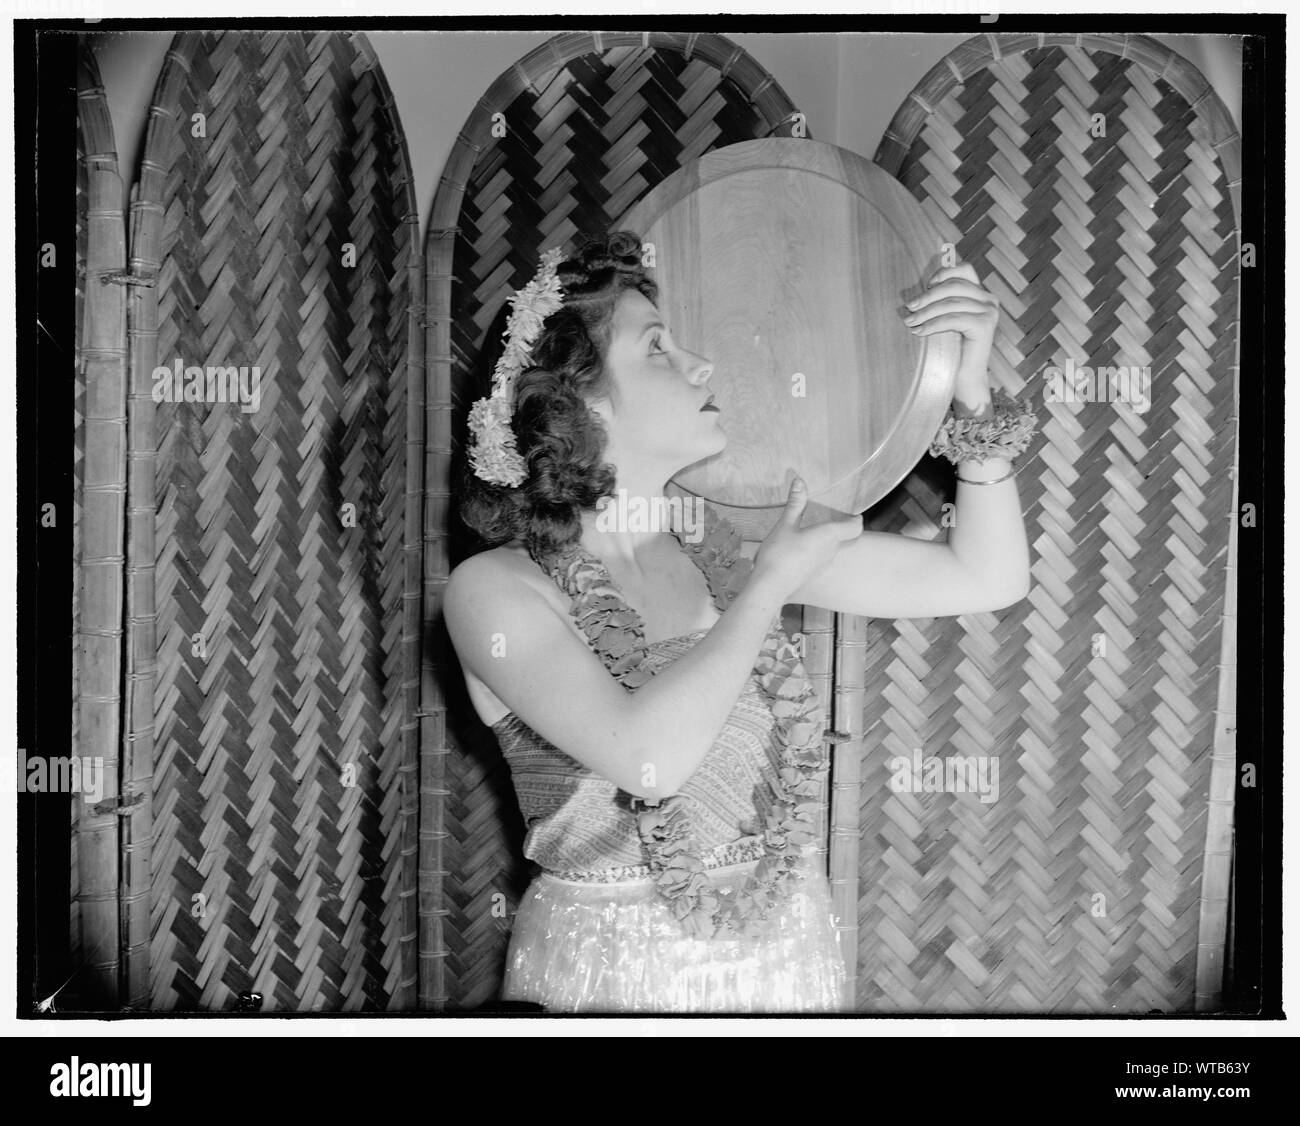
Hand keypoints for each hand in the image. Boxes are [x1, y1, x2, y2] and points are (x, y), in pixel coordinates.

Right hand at [753, 477, 861, 600]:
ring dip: (831, 539)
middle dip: (846, 528)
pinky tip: (803, 547)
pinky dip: (819, 550)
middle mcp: (831, 550)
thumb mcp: (785, 525)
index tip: (853, 512)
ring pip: (835, 548)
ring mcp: (824, 564)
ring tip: (816, 530)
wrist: (771, 586)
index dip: (856, 519)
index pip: (855, 527)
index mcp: (829, 535)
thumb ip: (795, 504)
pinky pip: (823, 558)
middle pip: (848, 538)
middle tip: (837, 518)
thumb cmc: (779, 555)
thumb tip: (799, 482)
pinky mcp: (814, 573)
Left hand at [902, 260, 998, 396]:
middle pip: (954, 285)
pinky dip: (934, 324)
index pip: (965, 270)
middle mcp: (988, 300)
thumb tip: (916, 293)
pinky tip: (920, 332)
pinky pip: (954, 319)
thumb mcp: (946, 320)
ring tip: (910, 321)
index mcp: (980, 295)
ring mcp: (989, 312)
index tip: (926, 284)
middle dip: (928, 296)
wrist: (965, 379)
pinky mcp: (985, 325)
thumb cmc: (950, 350)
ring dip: (927, 311)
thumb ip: (941, 303)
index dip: (945, 272)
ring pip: (952, 302)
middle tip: (909, 307)